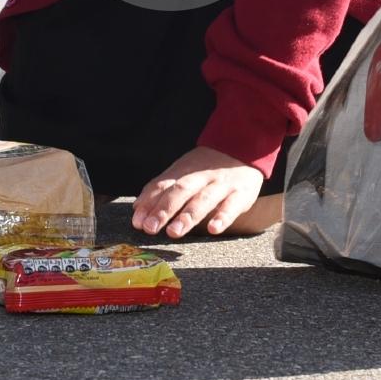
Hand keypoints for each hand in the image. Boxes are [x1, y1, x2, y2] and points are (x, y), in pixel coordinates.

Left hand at [134, 144, 261, 240]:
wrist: (243, 147)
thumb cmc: (206, 167)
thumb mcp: (182, 172)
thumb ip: (160, 189)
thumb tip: (137, 209)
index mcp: (183, 172)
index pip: (163, 186)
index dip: (149, 203)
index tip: (137, 222)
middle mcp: (200, 177)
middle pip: (180, 190)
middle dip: (164, 209)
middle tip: (150, 228)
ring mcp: (221, 185)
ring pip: (203, 199)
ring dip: (188, 215)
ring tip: (174, 232)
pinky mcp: (241, 194)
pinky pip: (231, 205)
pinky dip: (223, 217)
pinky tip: (214, 229)